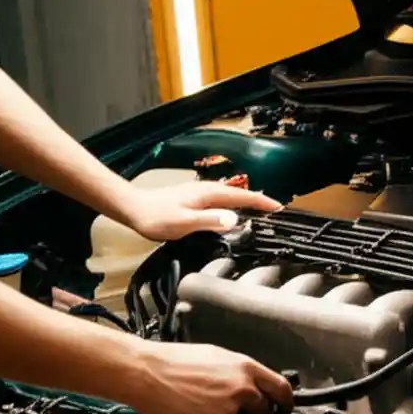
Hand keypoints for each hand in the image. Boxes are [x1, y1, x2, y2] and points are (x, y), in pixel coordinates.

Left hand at [122, 181, 283, 241]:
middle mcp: (207, 190)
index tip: (279, 209)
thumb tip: (234, 219)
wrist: (133, 209)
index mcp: (209, 194)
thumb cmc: (155, 217)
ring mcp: (200, 194)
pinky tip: (231, 214)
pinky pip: (221, 201)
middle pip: (240, 195)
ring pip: (231, 197)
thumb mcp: (184, 223)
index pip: (244, 197)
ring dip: (247, 204)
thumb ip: (210, 221)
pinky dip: (233, 206)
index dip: (263, 203)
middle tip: (275, 212)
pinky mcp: (194, 199)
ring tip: (260, 213)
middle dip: (259, 202)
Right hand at [129, 341, 294, 413]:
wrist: (147, 373)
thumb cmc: (173, 361)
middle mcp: (243, 388)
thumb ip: (237, 373)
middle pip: (265, 408)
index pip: (280, 387)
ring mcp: (230, 409)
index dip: (286, 401)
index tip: (284, 408)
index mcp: (245, 367)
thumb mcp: (215, 357)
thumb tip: (248, 384)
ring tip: (204, 409)